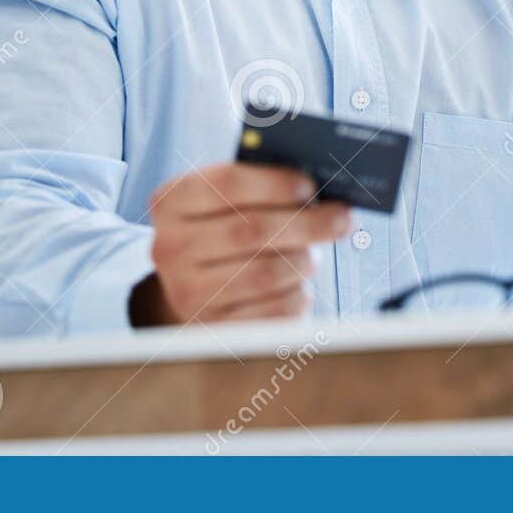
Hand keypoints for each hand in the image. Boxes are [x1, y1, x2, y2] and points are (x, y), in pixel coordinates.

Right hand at [137, 162, 352, 324]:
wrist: (190, 288)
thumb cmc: (223, 230)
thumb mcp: (224, 201)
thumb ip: (260, 187)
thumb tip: (318, 193)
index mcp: (172, 201)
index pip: (226, 183)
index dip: (274, 183)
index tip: (309, 187)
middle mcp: (171, 246)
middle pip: (252, 229)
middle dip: (307, 223)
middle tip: (342, 218)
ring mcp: (187, 291)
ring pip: (266, 272)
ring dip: (303, 261)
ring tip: (312, 255)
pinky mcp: (213, 329)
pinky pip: (272, 311)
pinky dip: (297, 295)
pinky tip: (298, 286)